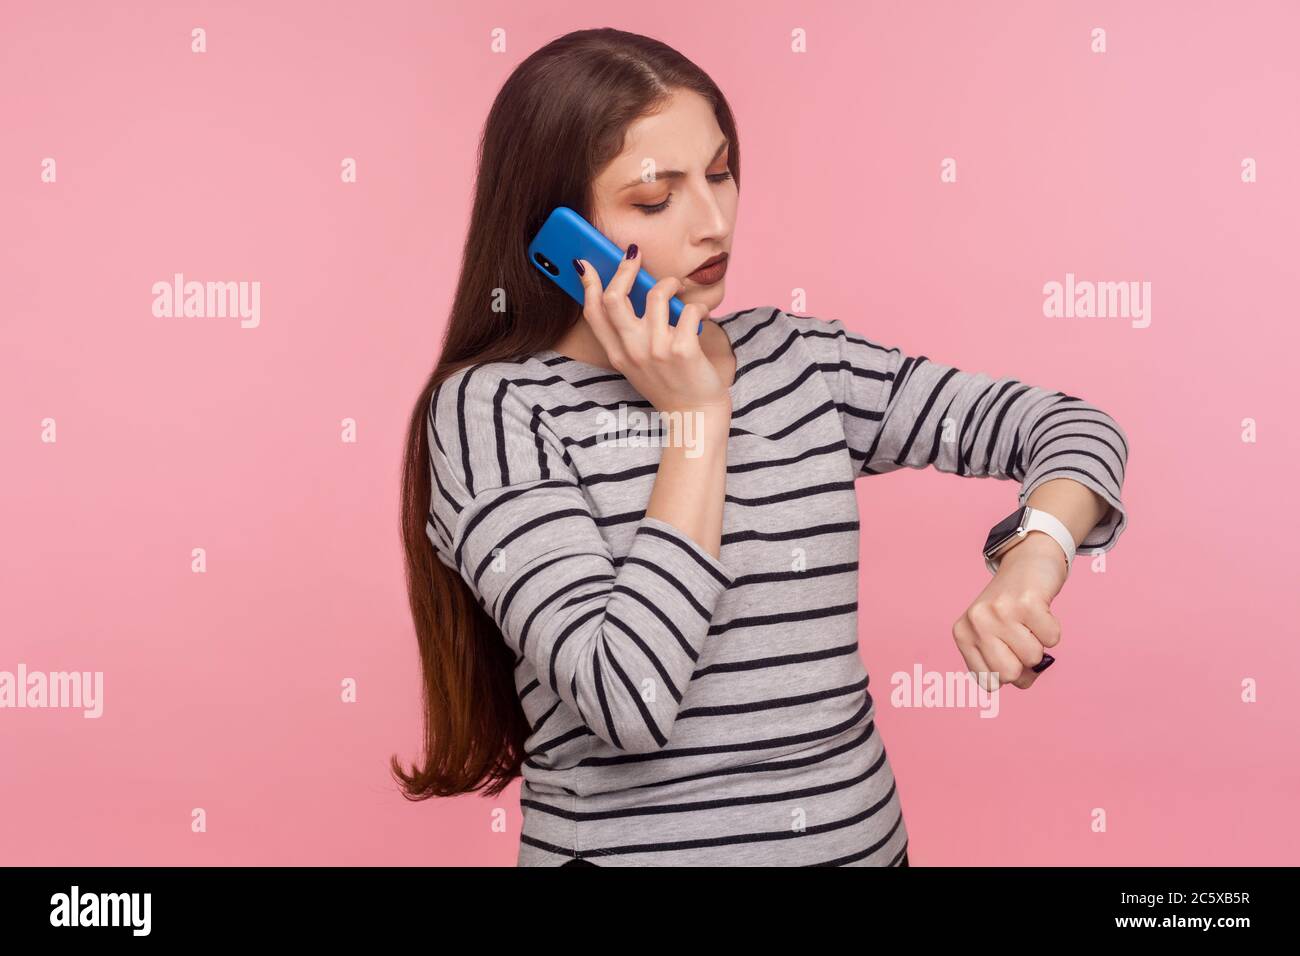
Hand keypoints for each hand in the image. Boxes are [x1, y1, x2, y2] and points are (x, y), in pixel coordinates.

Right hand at [572, 247, 726, 415]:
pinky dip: (698, 308)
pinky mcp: (683, 350)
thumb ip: (629, 335)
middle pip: (614, 297)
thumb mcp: (638, 364)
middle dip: (624, 268)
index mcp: (618, 354)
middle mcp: (633, 351)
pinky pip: (689, 310)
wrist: (695, 416)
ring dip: (669, 283)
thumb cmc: (669, 384)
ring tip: (677, 289)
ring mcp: (657, 350)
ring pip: (655, 295)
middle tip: (635, 255)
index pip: (593, 313)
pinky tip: (700, 317)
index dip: (587, 283)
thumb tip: (628, 291)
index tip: (586, 263)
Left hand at [951, 532, 1068, 691]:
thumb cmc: (1011, 608)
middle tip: (1022, 638)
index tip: (1009, 653)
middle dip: (1025, 664)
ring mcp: (1000, 610)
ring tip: (1029, 621)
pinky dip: (1052, 629)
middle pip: (1010, 675)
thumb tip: (1024, 679)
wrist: (1028, 562)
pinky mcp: (1027, 602)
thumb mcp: (993, 635)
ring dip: (1039, 643)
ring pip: (1034, 658)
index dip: (1008, 675)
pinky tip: (1040, 611)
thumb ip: (1003, 664)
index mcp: (963, 634)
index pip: (988, 682)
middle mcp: (976, 621)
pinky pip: (1052, 639)